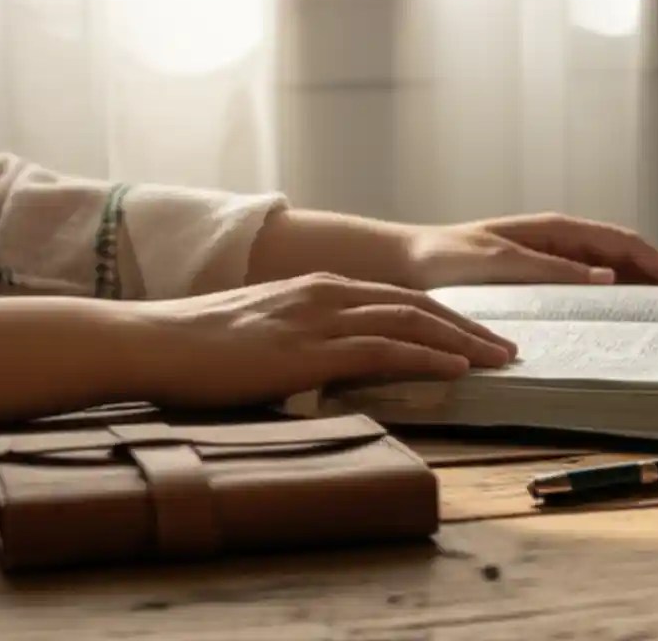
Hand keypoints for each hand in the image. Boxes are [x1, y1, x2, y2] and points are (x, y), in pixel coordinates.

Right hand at [138, 272, 516, 408]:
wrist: (149, 341)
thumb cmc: (199, 347)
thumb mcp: (266, 335)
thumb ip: (308, 343)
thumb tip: (335, 369)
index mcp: (320, 288)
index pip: (400, 299)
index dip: (447, 316)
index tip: (480, 335)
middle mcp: (328, 293)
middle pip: (419, 305)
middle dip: (470, 326)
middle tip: (508, 346)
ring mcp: (318, 318)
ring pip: (412, 322)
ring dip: (463, 341)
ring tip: (500, 359)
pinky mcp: (306, 349)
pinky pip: (382, 350)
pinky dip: (426, 357)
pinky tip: (457, 369)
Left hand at [405, 213, 657, 287]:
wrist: (407, 264)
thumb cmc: (447, 259)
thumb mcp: (501, 263)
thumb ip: (552, 269)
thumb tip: (610, 277)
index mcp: (557, 230)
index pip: (625, 243)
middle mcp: (559, 244)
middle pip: (624, 260)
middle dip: (657, 282)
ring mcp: (550, 263)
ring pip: (607, 278)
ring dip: (635, 297)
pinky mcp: (536, 284)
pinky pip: (582, 295)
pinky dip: (605, 308)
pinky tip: (611, 332)